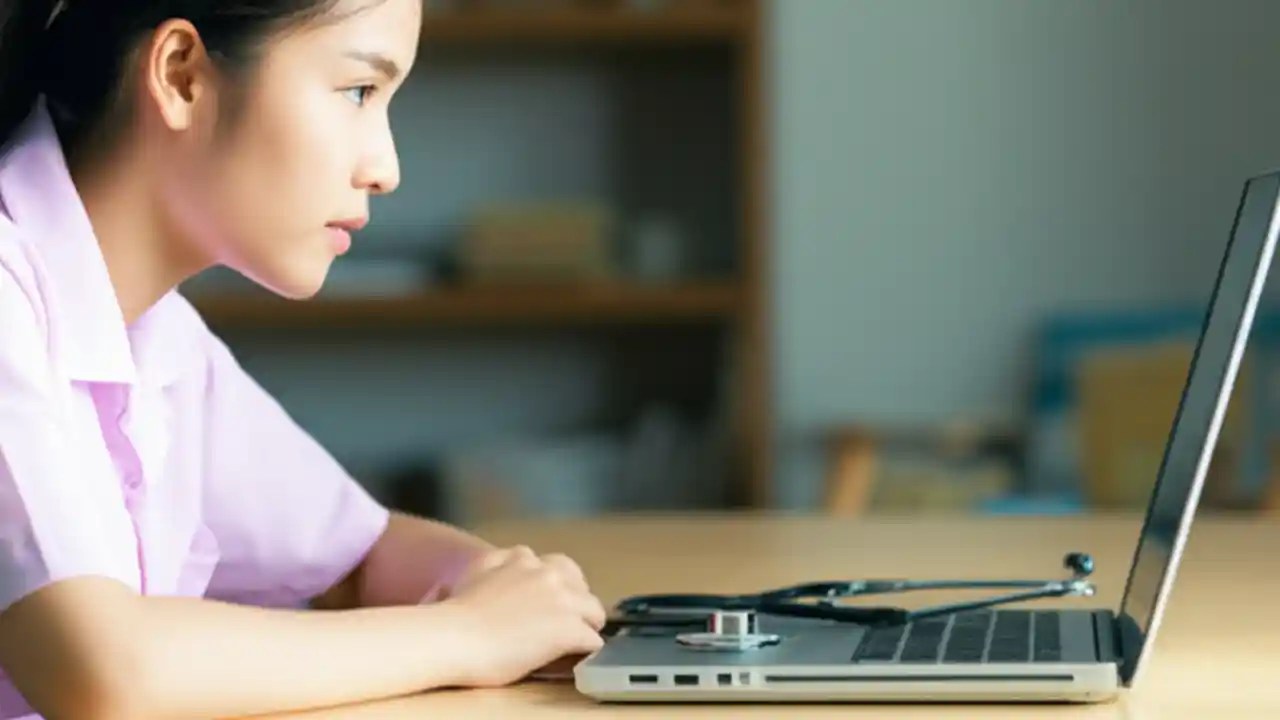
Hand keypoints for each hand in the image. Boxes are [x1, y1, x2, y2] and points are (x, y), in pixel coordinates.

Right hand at [442, 546, 606, 687]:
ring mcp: (561, 599)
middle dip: (574, 601)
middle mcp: (545, 571)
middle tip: (561, 622)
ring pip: (594, 610)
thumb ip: (491, 568)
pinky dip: (585, 651)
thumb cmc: (452, 613)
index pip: (551, 566)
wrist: (455, 637)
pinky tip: (572, 659)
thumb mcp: (472, 573)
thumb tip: (487, 580)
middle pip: (579, 583)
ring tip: (572, 644)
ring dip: (584, 626)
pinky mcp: (569, 628)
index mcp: (519, 557)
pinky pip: (593, 641)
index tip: (543, 605)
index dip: (551, 588)